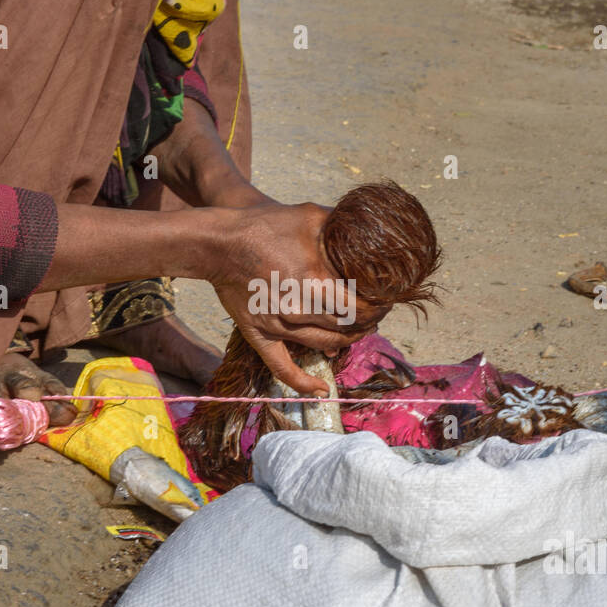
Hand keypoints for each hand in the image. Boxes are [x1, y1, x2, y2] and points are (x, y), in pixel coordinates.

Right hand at [208, 201, 369, 395]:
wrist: (218, 243)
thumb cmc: (264, 226)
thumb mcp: (308, 216)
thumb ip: (341, 225)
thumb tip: (368, 228)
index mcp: (313, 282)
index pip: (359, 307)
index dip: (380, 307)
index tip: (388, 299)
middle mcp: (297, 309)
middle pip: (346, 327)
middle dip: (368, 321)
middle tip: (378, 310)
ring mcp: (278, 326)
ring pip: (324, 343)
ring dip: (347, 339)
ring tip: (360, 328)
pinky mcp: (260, 334)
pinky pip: (282, 367)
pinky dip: (303, 382)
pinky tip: (322, 390)